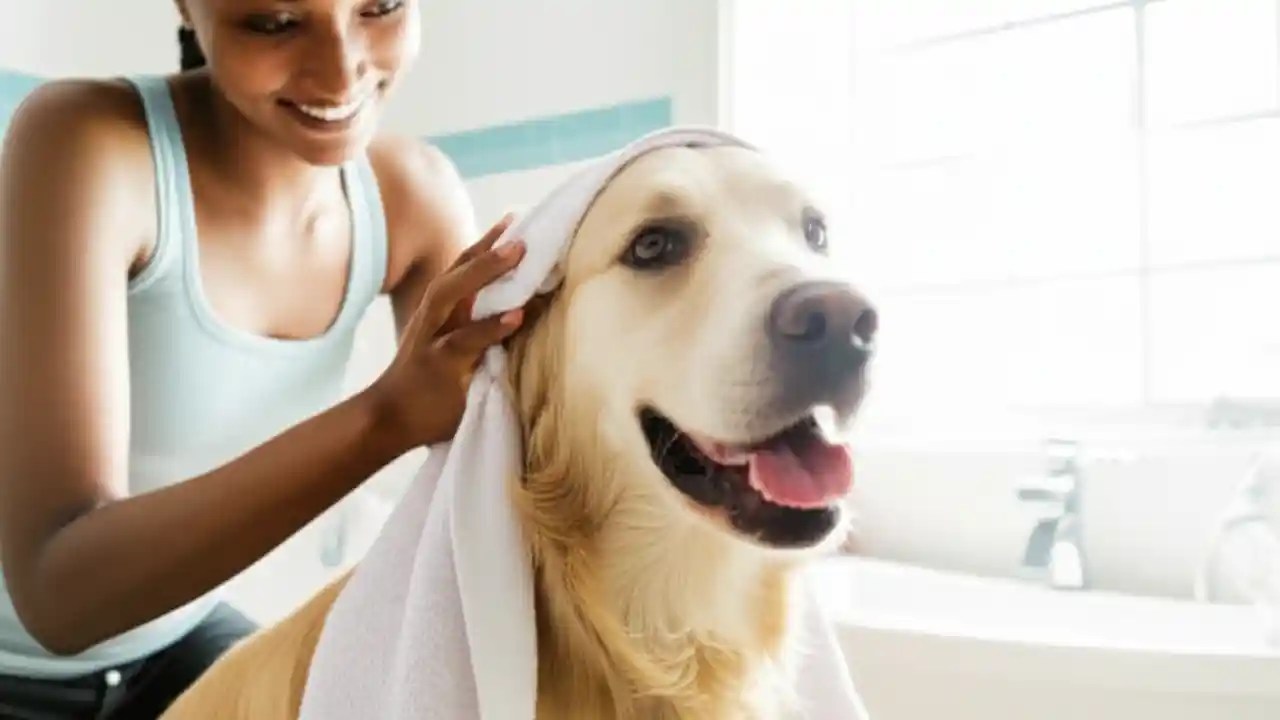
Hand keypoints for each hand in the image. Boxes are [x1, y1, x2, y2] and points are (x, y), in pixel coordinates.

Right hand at [368, 214, 528, 449]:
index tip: (513, 220)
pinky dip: (490, 328)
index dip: (485, 244)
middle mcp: (434, 318)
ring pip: (452, 294)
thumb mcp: (453, 351)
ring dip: (485, 271)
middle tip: (520, 230)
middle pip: (456, 271)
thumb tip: (524, 313)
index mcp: (440, 313)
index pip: (462, 269)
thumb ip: (478, 331)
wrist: (387, 420)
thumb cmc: (427, 387)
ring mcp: (433, 338)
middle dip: (486, 248)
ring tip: (518, 254)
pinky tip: (515, 316)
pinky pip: (464, 341)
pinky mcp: (438, 365)